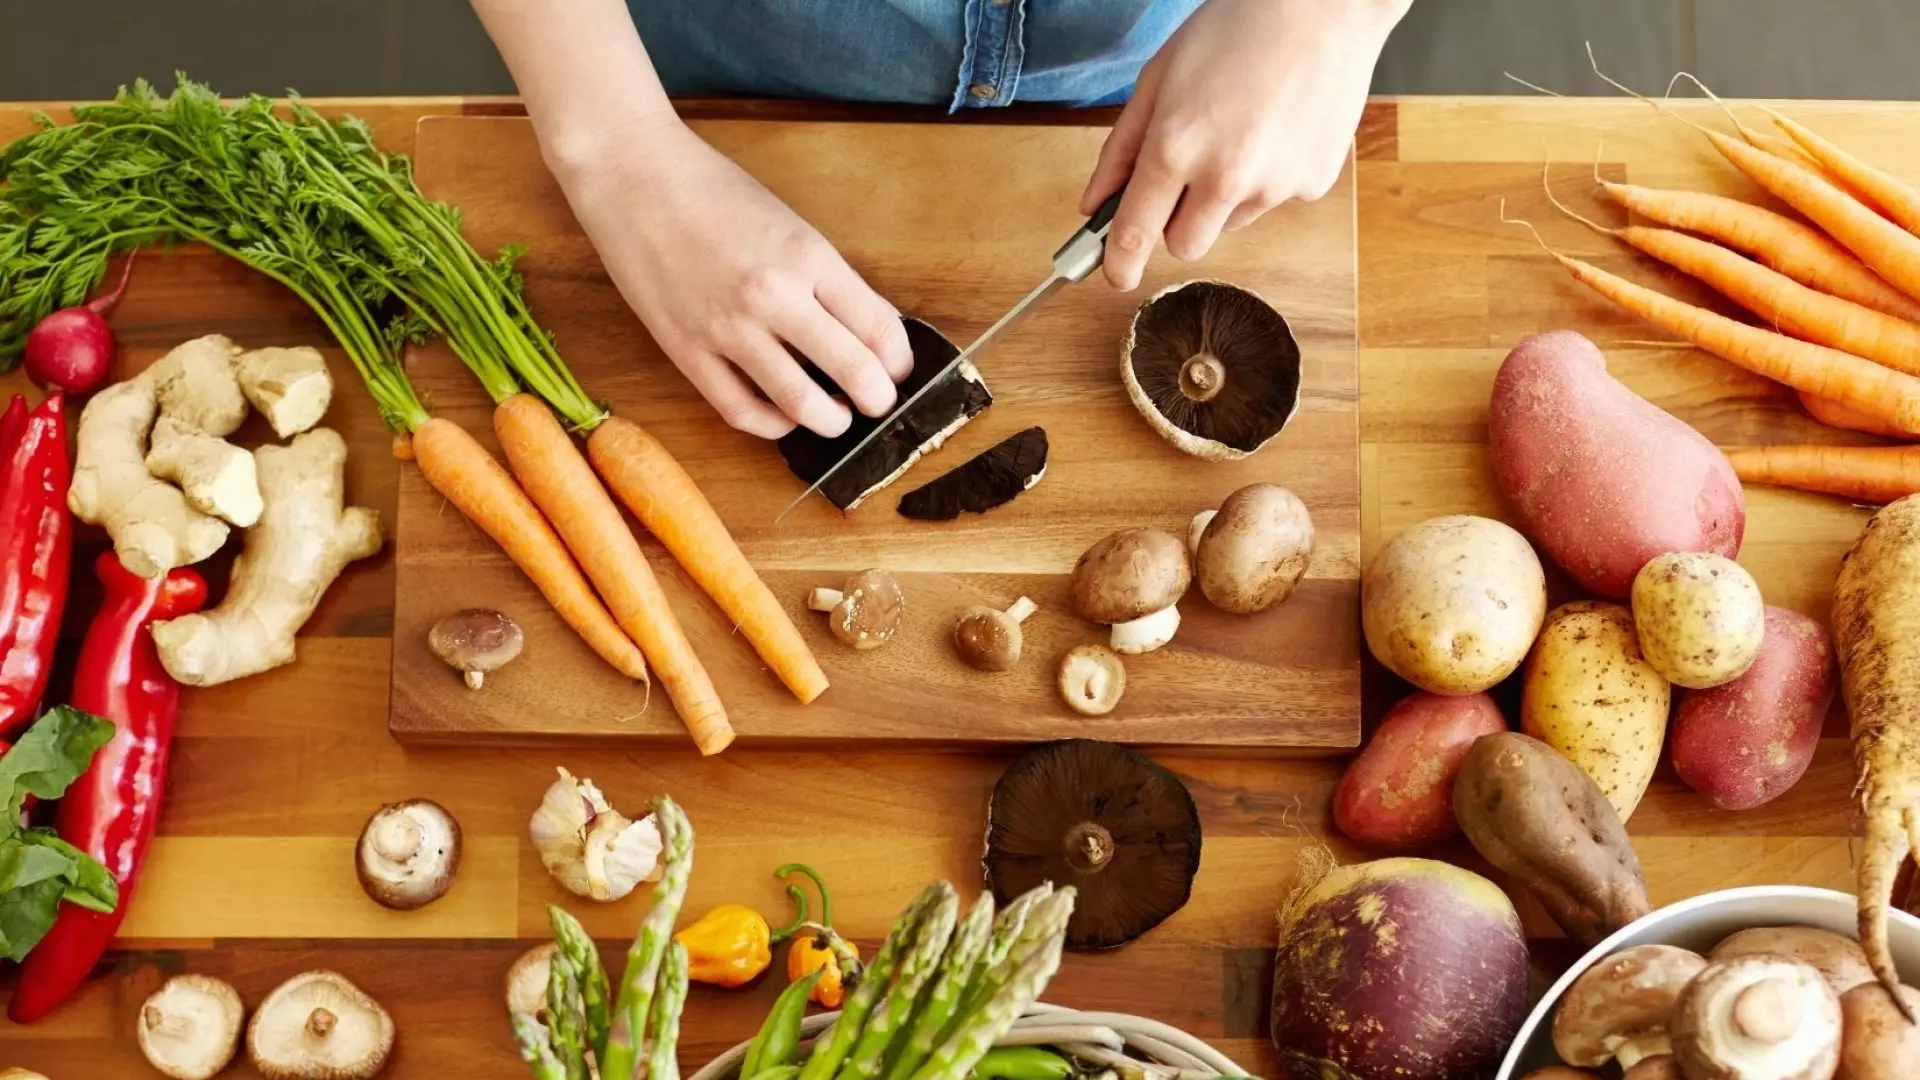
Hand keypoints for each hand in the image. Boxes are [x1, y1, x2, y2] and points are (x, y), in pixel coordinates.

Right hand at [558, 118, 912, 437]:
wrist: (631, 174)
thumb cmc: (712, 190)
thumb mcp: (789, 223)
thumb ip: (830, 278)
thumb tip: (872, 327)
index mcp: (807, 256)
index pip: (879, 328)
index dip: (900, 361)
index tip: (899, 369)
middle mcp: (773, 296)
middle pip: (853, 371)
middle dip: (877, 398)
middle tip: (879, 402)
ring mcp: (727, 328)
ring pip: (800, 403)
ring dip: (831, 421)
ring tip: (837, 417)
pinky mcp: (686, 350)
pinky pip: (740, 410)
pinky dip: (772, 425)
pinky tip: (785, 418)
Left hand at [1082, 0, 1408, 289]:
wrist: (1323, 6)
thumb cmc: (1236, 29)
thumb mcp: (1158, 79)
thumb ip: (1121, 149)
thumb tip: (1096, 204)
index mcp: (1176, 148)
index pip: (1136, 232)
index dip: (1119, 263)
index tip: (1115, 276)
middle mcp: (1225, 176)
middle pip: (1185, 245)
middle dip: (1175, 223)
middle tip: (1184, 176)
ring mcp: (1274, 185)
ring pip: (1230, 222)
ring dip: (1224, 195)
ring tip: (1241, 131)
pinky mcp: (1312, 184)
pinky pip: (1273, 200)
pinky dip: (1267, 178)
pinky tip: (1275, 128)